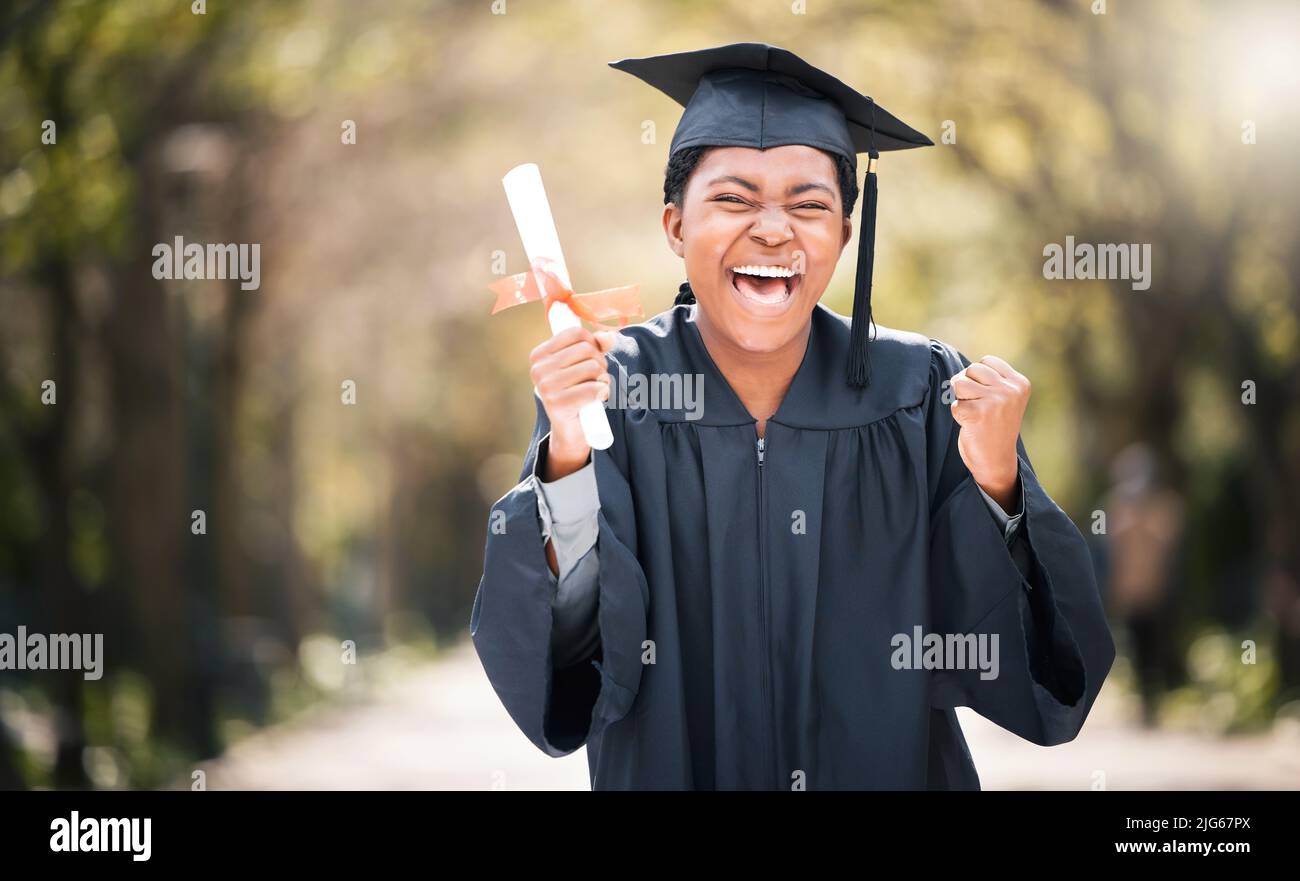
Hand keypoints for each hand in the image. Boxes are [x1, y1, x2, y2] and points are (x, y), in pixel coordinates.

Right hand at [529, 326, 617, 480]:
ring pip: (592, 368)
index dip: (592, 343)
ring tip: (596, 388)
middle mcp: (538, 370)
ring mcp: (546, 387)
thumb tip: (609, 337)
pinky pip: (593, 389)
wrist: (571, 429)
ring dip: (603, 378)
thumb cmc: (577, 391)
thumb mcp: (583, 364)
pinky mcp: (557, 405)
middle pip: (586, 349)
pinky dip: (603, 392)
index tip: (591, 358)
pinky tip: (598, 399)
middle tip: (596, 377)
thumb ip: (595, 346)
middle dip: (599, 362)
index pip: (575, 333)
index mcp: (538, 356)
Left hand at [948, 355, 1029, 511]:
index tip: (985, 397)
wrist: (996, 460)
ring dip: (960, 398)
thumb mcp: (1002, 397)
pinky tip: (970, 424)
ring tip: (973, 413)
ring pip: (960, 382)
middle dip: (967, 386)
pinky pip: (955, 403)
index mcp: (1020, 383)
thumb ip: (990, 379)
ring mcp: (996, 401)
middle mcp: (1010, 390)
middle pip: (971, 369)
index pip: (986, 361)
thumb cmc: (994, 426)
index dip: (977, 377)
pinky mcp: (979, 413)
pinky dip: (957, 414)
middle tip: (977, 407)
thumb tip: (961, 368)